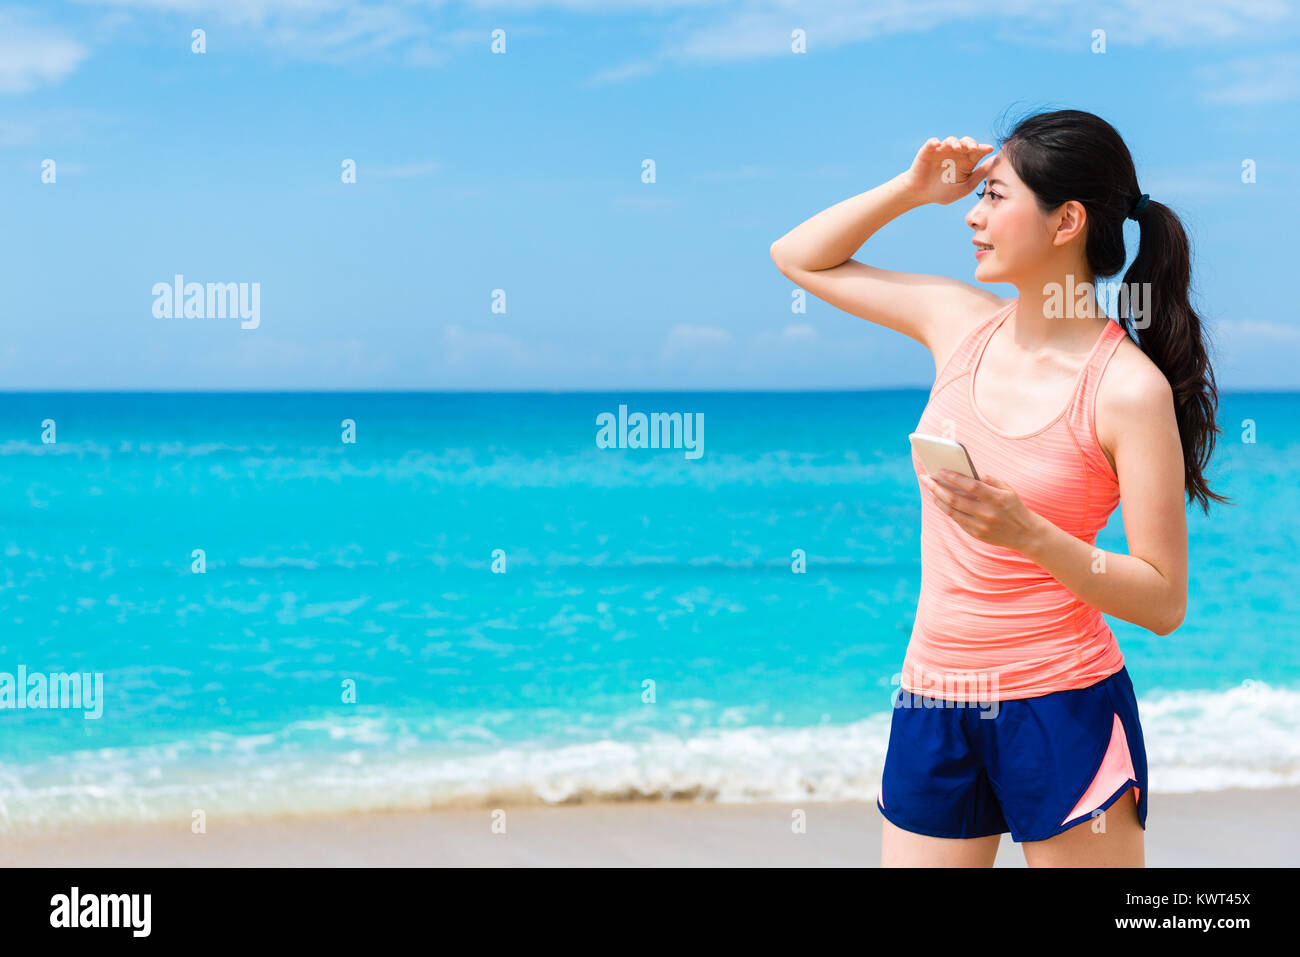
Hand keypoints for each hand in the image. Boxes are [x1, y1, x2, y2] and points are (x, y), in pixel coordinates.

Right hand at [901, 136, 994, 205]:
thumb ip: (979, 175)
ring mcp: (942, 150)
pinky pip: (932, 143)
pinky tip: (937, 144)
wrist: (921, 195)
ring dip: (955, 142)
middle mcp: (956, 153)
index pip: (978, 151)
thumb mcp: (964, 187)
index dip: (983, 148)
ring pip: (951, 140)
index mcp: (967, 161)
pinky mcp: (928, 150)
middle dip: (970, 143)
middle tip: (973, 148)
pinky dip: (935, 142)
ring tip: (957, 148)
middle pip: (966, 142)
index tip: (989, 149)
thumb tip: (994, 161)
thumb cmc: (943, 192)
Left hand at [919, 469, 1044, 552]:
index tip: (940, 470)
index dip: (954, 477)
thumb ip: (988, 479)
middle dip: (937, 487)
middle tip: (926, 478)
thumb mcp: (1006, 489)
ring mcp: (980, 525)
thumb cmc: (1013, 506)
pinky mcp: (976, 534)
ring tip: (930, 488)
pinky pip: (956, 519)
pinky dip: (946, 508)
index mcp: (997, 498)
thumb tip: (967, 469)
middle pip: (955, 499)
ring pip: (951, 511)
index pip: (971, 486)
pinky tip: (939, 500)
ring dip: (937, 498)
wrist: (1025, 534)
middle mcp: (987, 513)